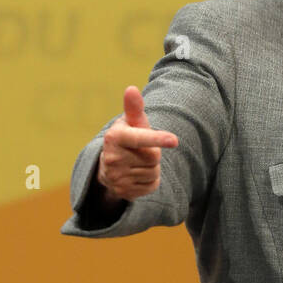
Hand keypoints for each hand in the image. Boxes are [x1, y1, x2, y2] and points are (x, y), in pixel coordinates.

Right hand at [97, 86, 178, 201]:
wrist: (108, 166)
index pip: (141, 138)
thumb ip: (134, 107)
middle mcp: (112, 158)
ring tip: (139, 161)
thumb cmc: (127, 136)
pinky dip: (150, 180)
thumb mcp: (130, 121)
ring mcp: (116, 178)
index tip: (174, 140)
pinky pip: (151, 186)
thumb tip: (131, 89)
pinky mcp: (123, 193)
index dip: (158, 138)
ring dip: (152, 167)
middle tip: (142, 150)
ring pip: (153, 172)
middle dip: (153, 152)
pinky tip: (138, 174)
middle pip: (153, 157)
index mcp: (115, 137)